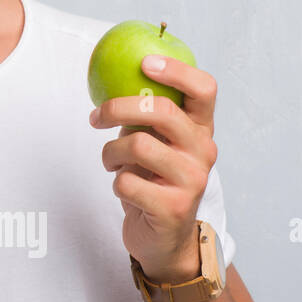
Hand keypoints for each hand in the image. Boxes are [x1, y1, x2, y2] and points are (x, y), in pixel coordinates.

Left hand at [88, 55, 219, 284]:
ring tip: (111, 162)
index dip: (176, 70)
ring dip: (110, 153)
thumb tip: (113, 74)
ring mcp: (192, 181)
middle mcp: (204, 152)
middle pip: (162, 110)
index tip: (144, 63)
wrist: (163, 239)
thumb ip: (144, 115)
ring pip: (137, 145)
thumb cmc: (153, 181)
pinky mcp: (173, 208)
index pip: (204, 89)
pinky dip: (115, 183)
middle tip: (96, 117)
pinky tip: (125, 190)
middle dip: (117, 108)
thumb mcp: (153, 142)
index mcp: (200, 130)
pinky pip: (126, 182)